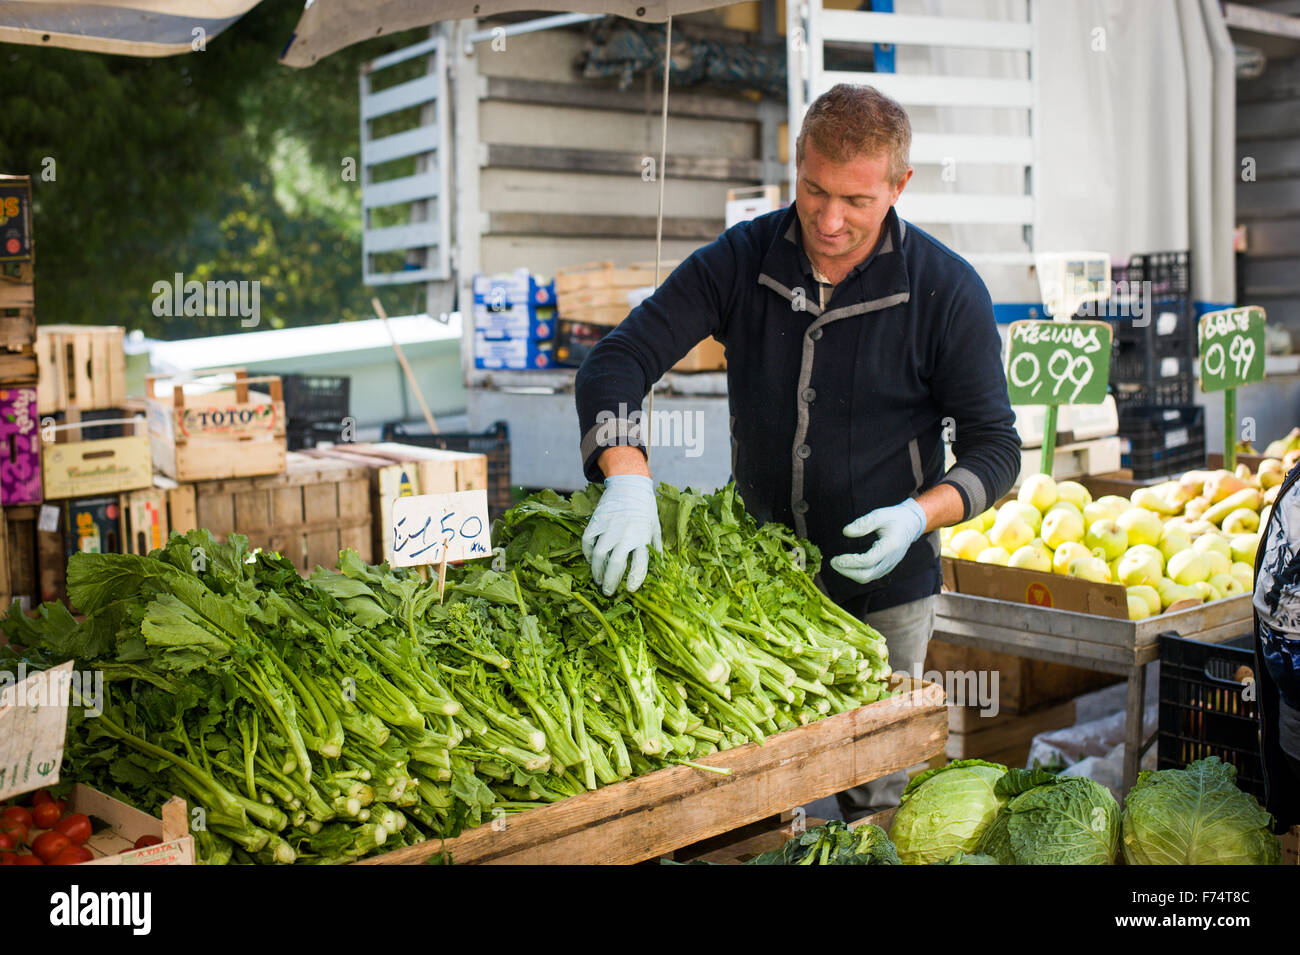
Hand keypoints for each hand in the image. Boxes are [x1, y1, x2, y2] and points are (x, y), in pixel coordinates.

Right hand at [582, 475, 662, 595]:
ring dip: (597, 572)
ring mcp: (609, 527)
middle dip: (611, 582)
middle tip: (608, 592)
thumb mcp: (655, 526)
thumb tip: (659, 566)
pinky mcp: (596, 521)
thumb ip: (655, 547)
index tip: (630, 589)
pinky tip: (591, 560)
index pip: (640, 565)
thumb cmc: (645, 507)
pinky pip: (588, 542)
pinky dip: (587, 554)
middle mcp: (625, 534)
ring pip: (599, 556)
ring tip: (598, 580)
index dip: (635, 580)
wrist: (629, 483)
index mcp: (642, 537)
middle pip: (616, 564)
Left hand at [829, 498, 926, 584]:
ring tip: (837, 564)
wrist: (910, 524)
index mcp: (890, 546)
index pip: (868, 560)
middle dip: (847, 571)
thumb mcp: (880, 515)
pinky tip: (847, 565)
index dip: (851, 562)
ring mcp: (889, 565)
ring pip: (868, 577)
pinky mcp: (886, 567)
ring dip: (851, 573)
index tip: (837, 559)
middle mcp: (891, 559)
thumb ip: (863, 523)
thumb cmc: (894, 518)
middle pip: (867, 574)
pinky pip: (871, 575)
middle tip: (833, 562)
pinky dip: (857, 573)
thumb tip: (846, 532)